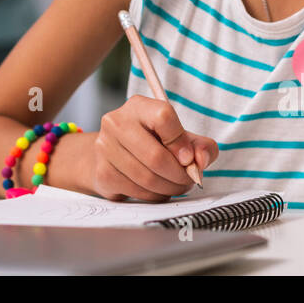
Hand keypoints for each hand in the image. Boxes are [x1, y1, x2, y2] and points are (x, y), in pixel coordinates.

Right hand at [88, 95, 218, 200]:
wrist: (114, 155)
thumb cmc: (152, 142)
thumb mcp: (180, 137)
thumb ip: (201, 146)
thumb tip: (201, 161)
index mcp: (138, 106)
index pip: (163, 117)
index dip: (181, 142)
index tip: (188, 158)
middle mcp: (116, 122)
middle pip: (156, 156)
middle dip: (179, 175)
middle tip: (188, 180)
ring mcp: (105, 148)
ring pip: (147, 178)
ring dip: (170, 188)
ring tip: (176, 186)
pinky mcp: (102, 172)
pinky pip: (137, 192)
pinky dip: (154, 196)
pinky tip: (158, 189)